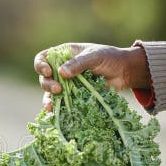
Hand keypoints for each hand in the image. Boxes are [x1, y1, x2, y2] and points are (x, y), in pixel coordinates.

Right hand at [34, 43, 148, 110]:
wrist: (124, 72)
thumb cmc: (110, 58)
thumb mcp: (95, 56)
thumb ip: (78, 63)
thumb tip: (61, 73)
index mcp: (64, 54)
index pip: (44, 58)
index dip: (41, 65)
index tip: (48, 72)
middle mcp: (62, 68)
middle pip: (44, 77)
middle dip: (47, 83)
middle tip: (58, 88)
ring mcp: (67, 83)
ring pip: (50, 91)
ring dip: (48, 97)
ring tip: (51, 105)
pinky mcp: (74, 96)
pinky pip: (61, 102)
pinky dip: (56, 107)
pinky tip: (53, 111)